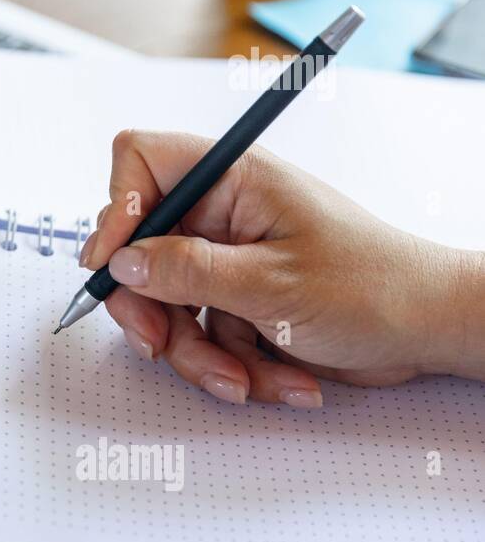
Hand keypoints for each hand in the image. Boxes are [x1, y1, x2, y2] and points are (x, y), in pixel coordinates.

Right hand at [80, 131, 484, 407]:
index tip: (111, 266)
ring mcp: (228, 259)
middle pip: (141, 249)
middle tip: (160, 346)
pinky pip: (200, 334)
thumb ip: (187, 272)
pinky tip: (274, 377)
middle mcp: (223, 213)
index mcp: (234, 180)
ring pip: (167, 304)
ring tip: (243, 378)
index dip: (117, 210)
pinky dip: (228, 364)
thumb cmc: (374, 287)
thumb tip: (122, 263)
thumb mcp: (271, 284)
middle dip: (150, 308)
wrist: (430, 330)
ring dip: (197, 352)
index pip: (142, 162)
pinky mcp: (236, 301)